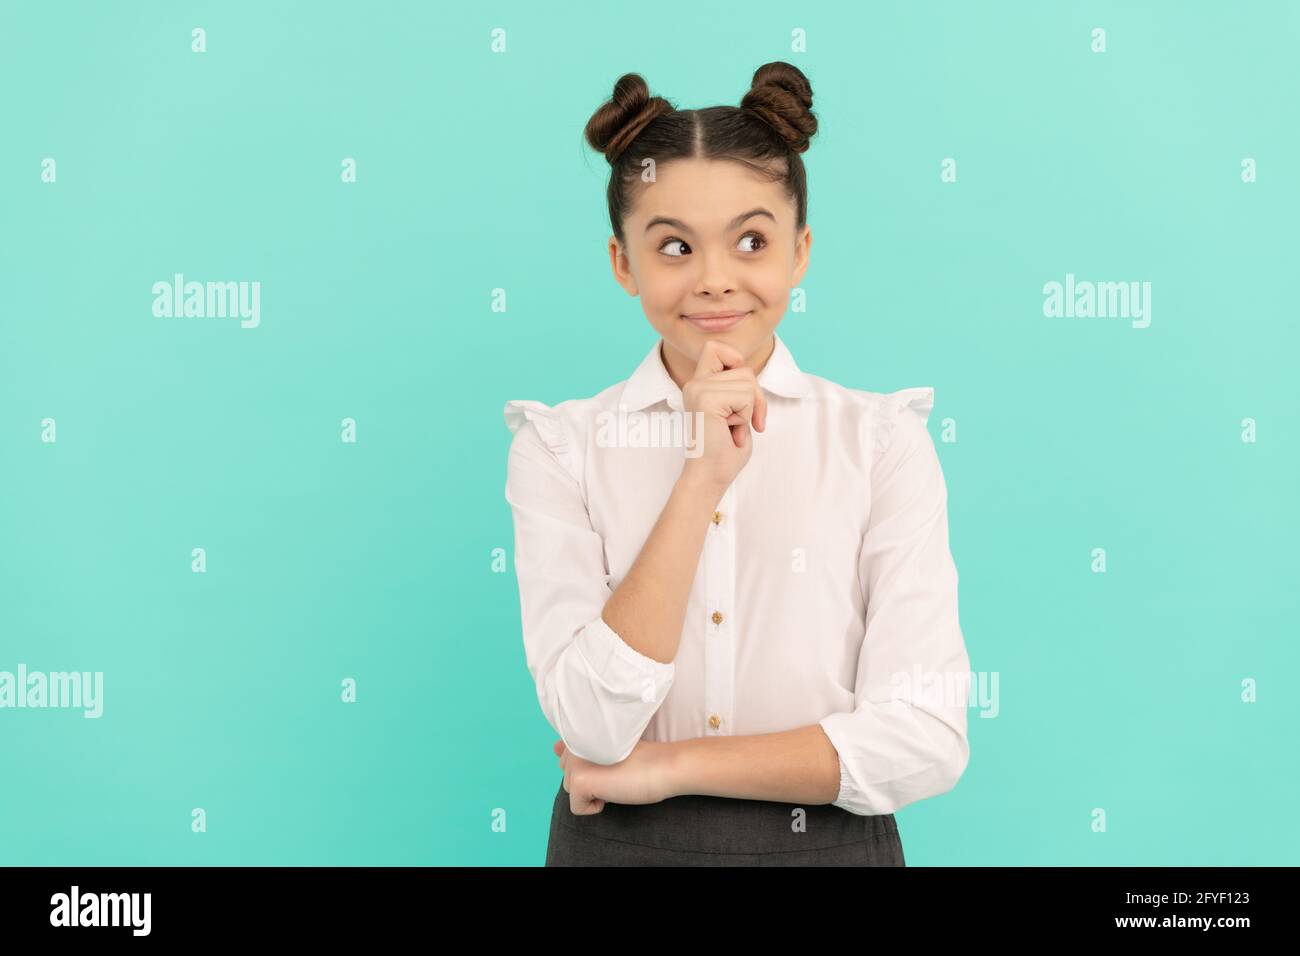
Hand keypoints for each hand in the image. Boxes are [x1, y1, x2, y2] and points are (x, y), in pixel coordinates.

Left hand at [553, 739, 678, 814]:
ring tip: (615, 777)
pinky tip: (614, 791)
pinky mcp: (580, 781)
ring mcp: (575, 762)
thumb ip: (579, 747)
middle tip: (614, 769)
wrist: (663, 766)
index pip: (565, 755)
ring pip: (571, 790)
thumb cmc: (640, 758)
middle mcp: (573, 743)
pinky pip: (578, 807)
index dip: (589, 764)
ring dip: (592, 791)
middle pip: (568, 774)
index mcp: (579, 731)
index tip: (609, 760)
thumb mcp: (605, 747)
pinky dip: (596, 807)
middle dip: (589, 778)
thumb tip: (555, 748)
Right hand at [678, 340, 767, 493]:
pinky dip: (745, 416)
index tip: (740, 393)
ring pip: (747, 380)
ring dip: (749, 409)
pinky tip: (730, 431)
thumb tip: (748, 369)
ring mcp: (698, 389)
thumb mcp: (736, 410)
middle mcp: (694, 383)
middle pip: (743, 367)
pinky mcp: (705, 399)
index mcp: (699, 384)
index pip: (716, 347)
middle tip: (745, 422)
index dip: (736, 362)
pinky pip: (744, 396)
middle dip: (755, 395)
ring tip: (732, 428)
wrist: (710, 477)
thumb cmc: (725, 451)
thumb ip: (738, 387)